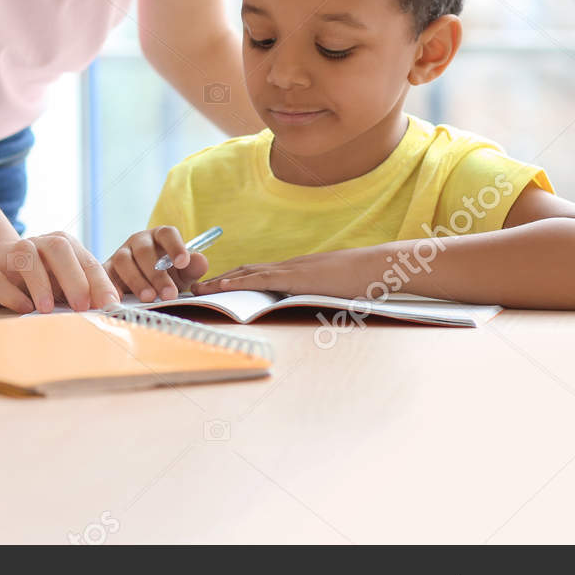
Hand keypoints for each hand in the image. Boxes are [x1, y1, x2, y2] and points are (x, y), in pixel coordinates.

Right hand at [0, 231, 120, 314]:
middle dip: (74, 278)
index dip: (100, 282)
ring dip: (40, 284)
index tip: (110, 305)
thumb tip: (109, 310)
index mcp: (62, 245)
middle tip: (82, 306)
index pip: (86, 260)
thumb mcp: (61, 280)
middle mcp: (38, 244)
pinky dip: (12, 294)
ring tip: (48, 309)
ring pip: (26, 258)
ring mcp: (10, 256)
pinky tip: (24, 308)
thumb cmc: (37, 276)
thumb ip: (83, 290)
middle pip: (59, 249)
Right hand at [104, 227, 206, 302]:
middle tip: (169, 294)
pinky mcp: (106, 269)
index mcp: (159, 237)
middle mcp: (138, 242)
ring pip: (124, 260)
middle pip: (145, 250)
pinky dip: (111, 286)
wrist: (143, 288)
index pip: (167, 234)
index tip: (182, 262)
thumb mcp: (182, 274)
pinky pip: (105, 275)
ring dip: (137, 280)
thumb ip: (192, 267)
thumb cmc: (166, 276)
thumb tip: (200, 260)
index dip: (175, 246)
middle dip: (157, 274)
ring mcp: (120, 254)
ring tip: (149, 298)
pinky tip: (121, 299)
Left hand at [189, 245, 388, 298]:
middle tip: (196, 288)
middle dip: (220, 280)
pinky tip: (220, 287)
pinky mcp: (295, 276)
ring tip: (198, 290)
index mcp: (296, 270)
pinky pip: (260, 279)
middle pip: (245, 271)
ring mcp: (290, 269)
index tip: (215, 286)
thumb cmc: (362, 282)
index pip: (258, 273)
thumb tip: (307, 308)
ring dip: (220, 282)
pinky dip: (237, 283)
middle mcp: (288, 266)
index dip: (234, 279)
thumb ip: (317, 296)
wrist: (378, 266)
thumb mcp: (333, 290)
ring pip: (246, 273)